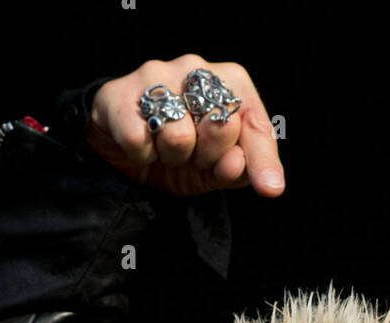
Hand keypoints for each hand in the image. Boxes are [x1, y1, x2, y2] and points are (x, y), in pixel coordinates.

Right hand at [85, 55, 284, 197]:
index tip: (266, 187)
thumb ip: (245, 170)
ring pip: (178, 135)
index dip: (258, 158)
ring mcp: (155, 75)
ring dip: (172, 157)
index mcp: (228, 80)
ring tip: (165, 149)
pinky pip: (140, 142)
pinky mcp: (120, 93)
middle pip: (219, 127)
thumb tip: (269, 185)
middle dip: (209, 157)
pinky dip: (142, 157)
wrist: (126, 150)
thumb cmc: (182, 153)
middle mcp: (194, 68)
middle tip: (195, 157)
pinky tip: (141, 146)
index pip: (253, 120)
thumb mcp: (218, 168)